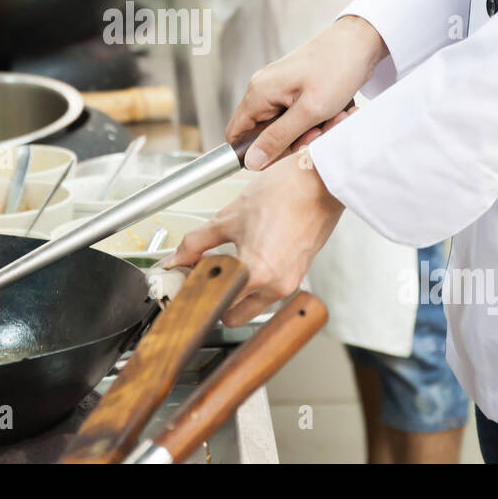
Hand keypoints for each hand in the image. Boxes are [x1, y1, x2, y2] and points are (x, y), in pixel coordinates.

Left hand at [164, 150, 343, 325]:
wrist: (320, 182)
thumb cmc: (284, 193)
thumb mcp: (229, 216)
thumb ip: (197, 242)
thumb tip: (177, 258)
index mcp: (255, 273)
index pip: (214, 305)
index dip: (196, 295)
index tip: (187, 282)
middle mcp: (275, 286)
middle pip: (234, 316)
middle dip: (218, 299)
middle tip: (204, 275)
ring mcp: (289, 283)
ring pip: (253, 304)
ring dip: (238, 290)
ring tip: (229, 260)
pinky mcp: (298, 275)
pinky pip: (270, 290)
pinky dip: (256, 280)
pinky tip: (251, 254)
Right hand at [227, 15, 386, 169]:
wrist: (359, 42)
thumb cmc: (337, 68)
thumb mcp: (309, 111)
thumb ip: (278, 138)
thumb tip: (251, 162)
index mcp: (258, 93)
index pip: (235, 135)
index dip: (254, 153)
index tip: (283, 154)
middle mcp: (262, 89)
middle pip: (260, 133)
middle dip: (288, 142)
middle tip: (316, 133)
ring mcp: (277, 88)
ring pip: (280, 126)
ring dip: (303, 131)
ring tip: (328, 120)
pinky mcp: (292, 89)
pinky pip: (293, 116)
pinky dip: (310, 121)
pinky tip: (329, 114)